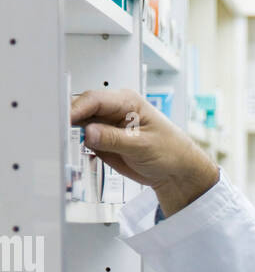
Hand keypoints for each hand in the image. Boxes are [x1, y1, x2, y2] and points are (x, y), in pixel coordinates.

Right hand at [70, 88, 219, 215]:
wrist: (177, 172)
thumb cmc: (171, 151)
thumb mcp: (143, 145)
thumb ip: (114, 139)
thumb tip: (89, 132)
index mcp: (126, 101)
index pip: (94, 99)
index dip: (76, 109)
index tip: (64, 121)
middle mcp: (113, 110)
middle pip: (82, 109)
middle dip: (69, 120)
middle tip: (59, 135)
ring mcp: (106, 126)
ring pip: (79, 125)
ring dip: (70, 134)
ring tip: (65, 146)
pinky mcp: (103, 141)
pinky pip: (82, 141)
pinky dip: (76, 146)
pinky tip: (73, 153)